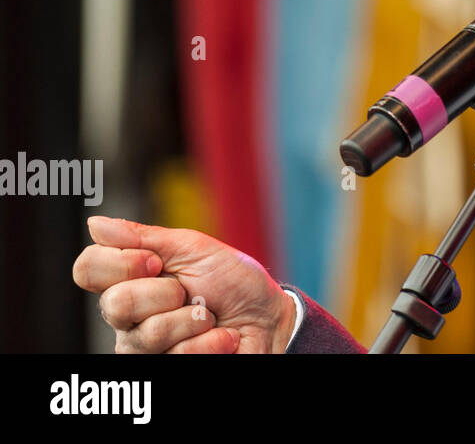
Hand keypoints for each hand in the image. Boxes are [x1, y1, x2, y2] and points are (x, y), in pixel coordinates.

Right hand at [72, 216, 297, 353]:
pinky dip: (210, 342)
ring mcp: (142, 347)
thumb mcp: (195, 249)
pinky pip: (177, 356)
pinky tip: (221, 338)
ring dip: (194, 319)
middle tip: (191, 292)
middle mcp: (128, 316)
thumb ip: (145, 238)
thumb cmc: (234, 282)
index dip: (120, 263)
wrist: (269, 318)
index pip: (87, 268)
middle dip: (166, 293)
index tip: (156, 262)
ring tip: (210, 316)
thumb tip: (94, 224)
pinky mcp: (162, 368)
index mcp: (130, 279)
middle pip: (115, 304)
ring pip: (147, 334)